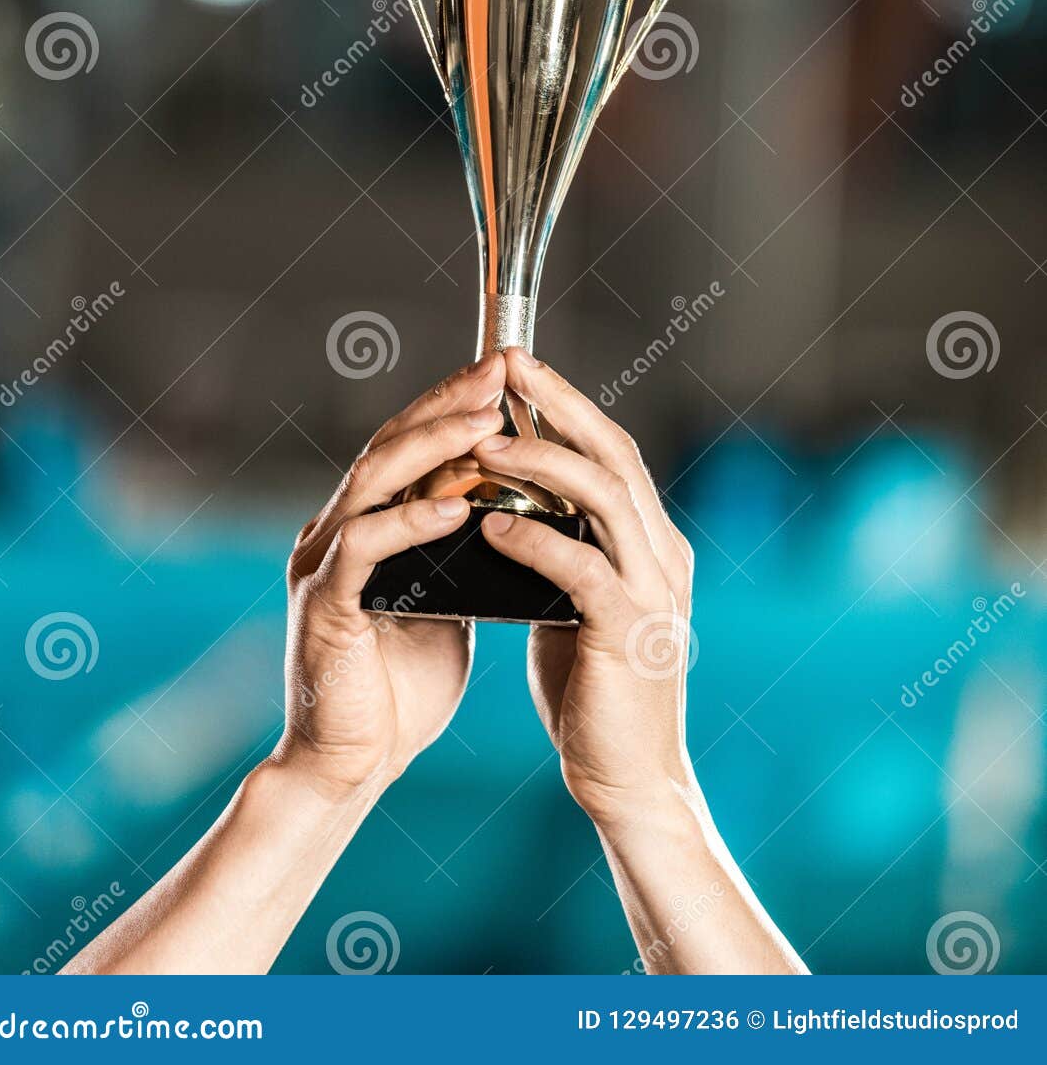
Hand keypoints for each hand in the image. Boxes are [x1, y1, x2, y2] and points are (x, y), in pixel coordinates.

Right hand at [272, 353, 504, 803]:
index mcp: (365, 525)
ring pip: (374, 480)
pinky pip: (365, 546)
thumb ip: (465, 552)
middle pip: (390, 444)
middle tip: (497, 373)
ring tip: (484, 422)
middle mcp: (337, 530)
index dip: (452, 406)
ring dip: (432, 447)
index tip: (503, 373)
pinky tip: (455, 507)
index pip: (408, 446)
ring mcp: (323, 562)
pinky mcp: (324, 603)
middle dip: (446, 405)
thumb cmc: (401, 686)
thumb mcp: (447, 600)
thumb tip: (518, 508)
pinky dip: (410, 522)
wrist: (351, 765)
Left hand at [476, 349, 695, 830]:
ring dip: (540, 463)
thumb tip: (508, 504)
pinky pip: (580, 568)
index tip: (519, 368)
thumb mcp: (579, 605)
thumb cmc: (594, 692)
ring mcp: (653, 590)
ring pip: (601, 497)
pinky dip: (533, 540)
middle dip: (558, 404)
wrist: (631, 781)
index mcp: (652, 543)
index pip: (612, 451)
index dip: (567, 404)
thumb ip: (562, 551)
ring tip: (485, 443)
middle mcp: (662, 554)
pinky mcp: (631, 633)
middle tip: (507, 365)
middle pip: (613, 454)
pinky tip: (490, 529)